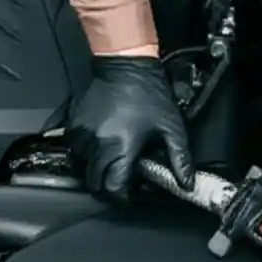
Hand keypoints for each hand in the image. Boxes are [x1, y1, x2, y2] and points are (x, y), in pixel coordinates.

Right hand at [68, 56, 194, 202]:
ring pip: (82, 166)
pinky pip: (74, 149)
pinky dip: (85, 154)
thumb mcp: (171, 127)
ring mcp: (82, 133)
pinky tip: (101, 147)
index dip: (121, 196)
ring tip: (112, 161)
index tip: (129, 195)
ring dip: (96, 170)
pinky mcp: (74, 124)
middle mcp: (97, 143)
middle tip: (121, 181)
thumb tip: (187, 185)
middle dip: (108, 187)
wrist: (125, 65)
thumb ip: (180, 158)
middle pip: (94, 181)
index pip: (112, 186)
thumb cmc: (150, 95)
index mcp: (121, 147)